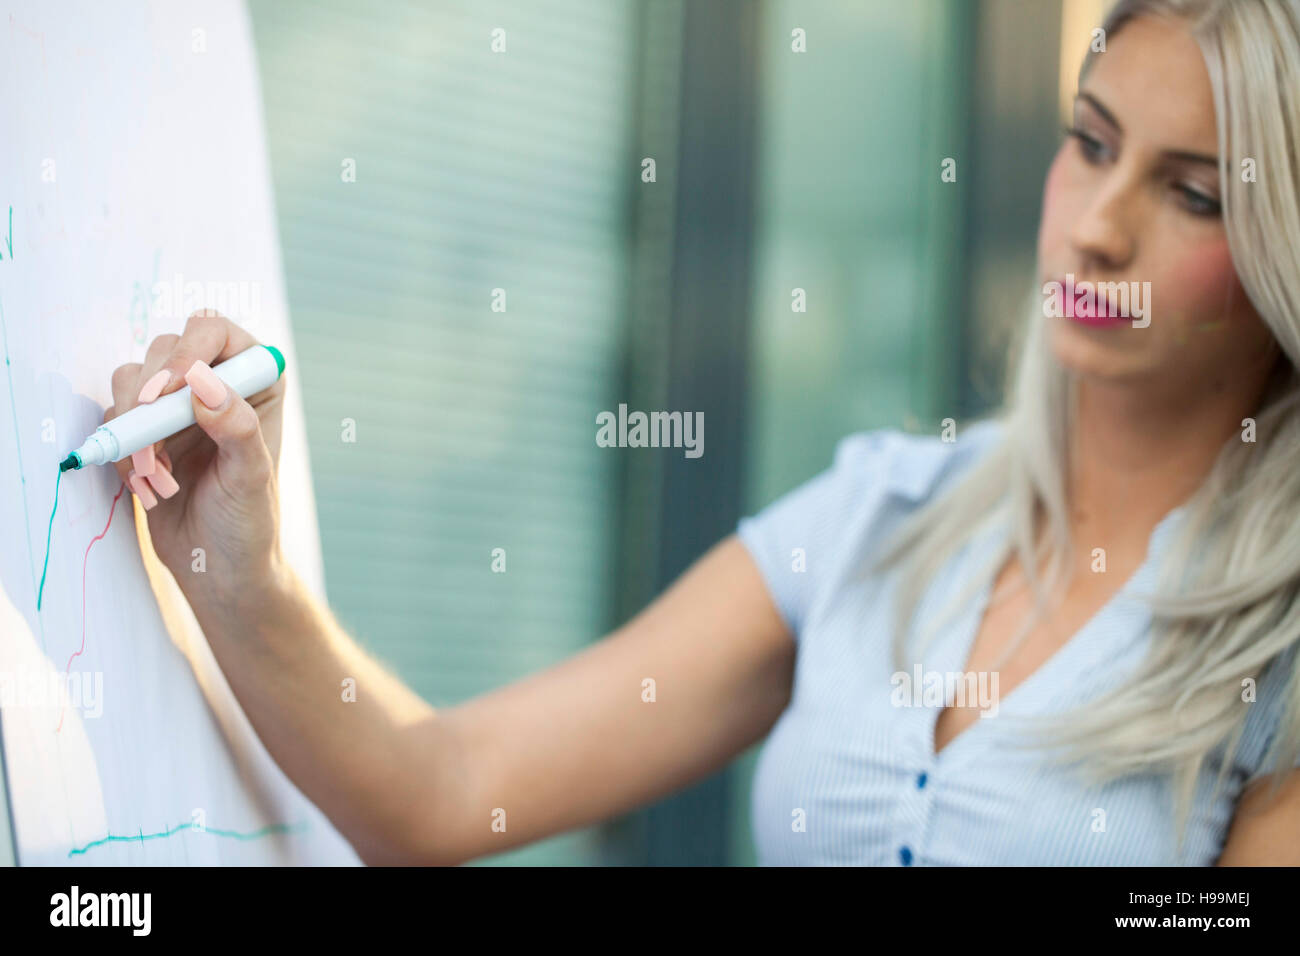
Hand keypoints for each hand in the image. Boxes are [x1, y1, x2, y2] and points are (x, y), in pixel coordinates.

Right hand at [105, 309, 285, 597]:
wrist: (216, 567)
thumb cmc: (247, 523)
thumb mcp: (250, 477)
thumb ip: (236, 427)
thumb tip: (202, 380)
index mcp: (257, 383)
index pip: (216, 332)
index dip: (187, 350)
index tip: (169, 389)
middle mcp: (217, 385)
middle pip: (165, 349)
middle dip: (149, 397)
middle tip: (149, 443)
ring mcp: (178, 407)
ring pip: (132, 380)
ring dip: (133, 427)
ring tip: (156, 476)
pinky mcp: (146, 431)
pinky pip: (115, 417)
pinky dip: (121, 449)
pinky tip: (146, 484)